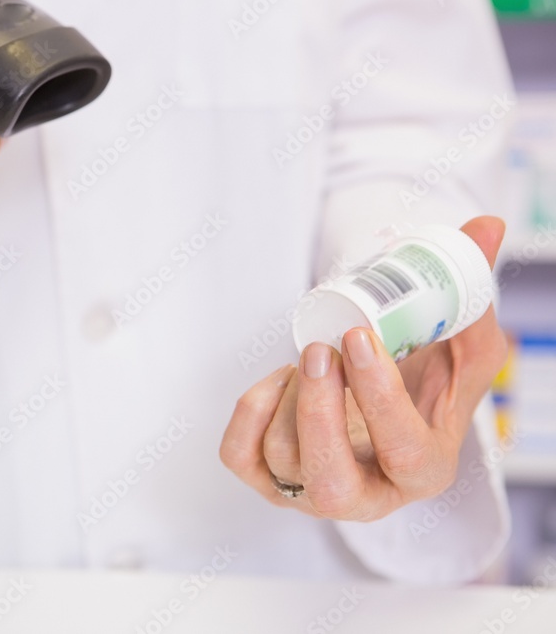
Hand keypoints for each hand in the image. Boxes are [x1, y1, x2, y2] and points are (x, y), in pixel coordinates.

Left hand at [219, 216, 507, 520]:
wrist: (370, 391)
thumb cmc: (417, 375)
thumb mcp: (455, 342)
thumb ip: (469, 294)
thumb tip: (484, 228)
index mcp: (422, 469)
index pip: (403, 450)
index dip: (380, 395)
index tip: (359, 336)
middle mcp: (365, 495)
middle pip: (331, 483)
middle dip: (320, 413)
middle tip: (320, 350)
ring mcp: (309, 491)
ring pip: (283, 458)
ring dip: (291, 395)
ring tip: (313, 356)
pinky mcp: (265, 476)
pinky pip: (240, 454)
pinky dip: (251, 411)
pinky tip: (278, 380)